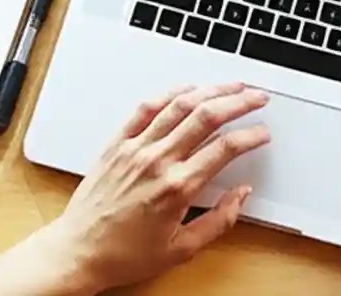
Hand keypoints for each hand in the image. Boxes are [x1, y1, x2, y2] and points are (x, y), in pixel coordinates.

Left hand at [45, 82, 270, 292]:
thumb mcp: (181, 250)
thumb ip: (219, 221)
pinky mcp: (117, 144)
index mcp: (177, 188)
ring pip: (179, 105)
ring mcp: (135, 149)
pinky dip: (169, 94)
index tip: (263, 133)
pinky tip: (186, 89)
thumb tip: (241, 195)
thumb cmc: (124, 255)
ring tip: (231, 86)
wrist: (78, 252)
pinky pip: (145, 108)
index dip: (252, 136)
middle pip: (207, 116)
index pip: (225, 149)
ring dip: (210, 90)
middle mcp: (157, 162)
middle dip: (238, 101)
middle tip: (257, 97)